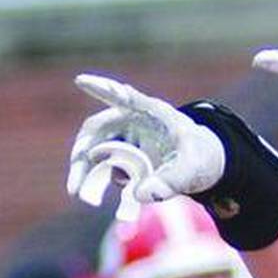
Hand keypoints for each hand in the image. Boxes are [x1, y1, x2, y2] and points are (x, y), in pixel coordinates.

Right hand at [68, 75, 226, 212]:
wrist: (202, 165)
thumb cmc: (200, 158)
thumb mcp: (192, 171)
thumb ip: (171, 182)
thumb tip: (141, 195)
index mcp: (153, 113)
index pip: (126, 98)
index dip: (104, 89)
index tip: (82, 80)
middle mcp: (132, 122)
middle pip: (97, 131)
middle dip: (82, 156)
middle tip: (74, 184)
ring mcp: (125, 139)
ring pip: (95, 150)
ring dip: (84, 171)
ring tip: (78, 193)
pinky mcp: (123, 157)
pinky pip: (103, 168)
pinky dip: (96, 181)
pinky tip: (95, 197)